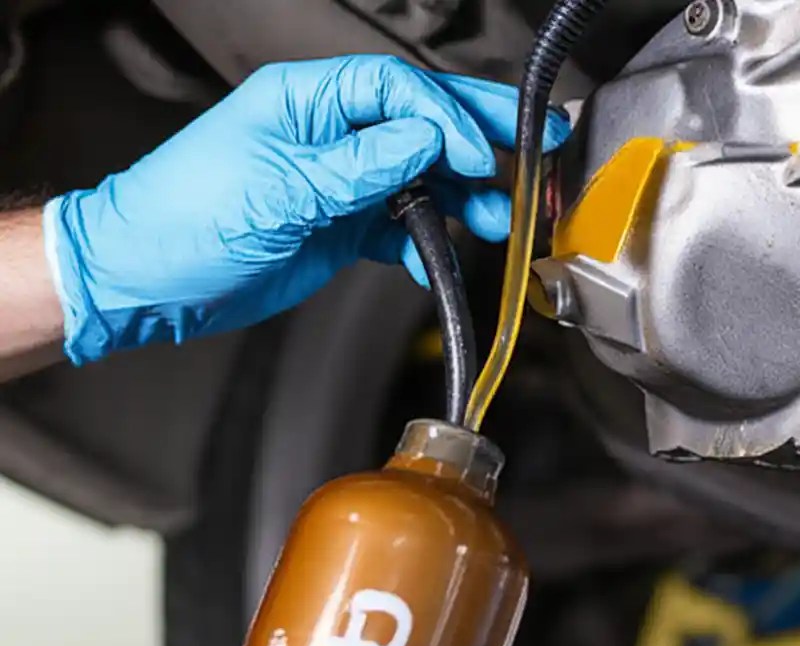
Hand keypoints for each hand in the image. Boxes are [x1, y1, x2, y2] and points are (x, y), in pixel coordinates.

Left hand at [43, 54, 570, 363]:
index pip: (395, 91)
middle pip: (421, 122)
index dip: (445, 119)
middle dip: (482, 136)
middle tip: (537, 146)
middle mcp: (328, 133)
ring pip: (422, 178)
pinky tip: (444, 260)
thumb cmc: (180, 220)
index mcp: (304, 101)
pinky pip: (403, 226)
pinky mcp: (342, 224)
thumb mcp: (276, 190)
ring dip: (465, 201)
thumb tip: (426, 144)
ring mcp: (339, 180)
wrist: (143, 282)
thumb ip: (358, 167)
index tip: (476, 156)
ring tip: (499, 222)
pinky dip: (429, 244)